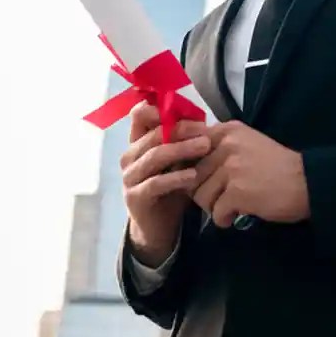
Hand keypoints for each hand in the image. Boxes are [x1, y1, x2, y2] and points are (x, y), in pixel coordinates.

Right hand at [121, 103, 210, 265]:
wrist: (159, 227)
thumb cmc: (171, 188)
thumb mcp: (178, 162)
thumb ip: (182, 142)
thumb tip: (203, 119)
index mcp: (138, 143)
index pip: (139, 117)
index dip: (159, 109)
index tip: (186, 110)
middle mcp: (130, 157)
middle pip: (152, 135)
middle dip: (180, 129)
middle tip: (205, 130)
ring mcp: (130, 177)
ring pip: (154, 156)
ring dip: (181, 149)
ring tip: (205, 147)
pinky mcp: (135, 197)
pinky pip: (155, 183)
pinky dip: (176, 178)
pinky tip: (194, 175)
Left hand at [190, 121, 308, 227]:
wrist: (308, 183)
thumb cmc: (278, 166)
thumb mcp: (247, 144)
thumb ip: (219, 147)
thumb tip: (184, 160)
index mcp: (228, 130)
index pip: (188, 141)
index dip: (184, 162)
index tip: (193, 173)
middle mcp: (227, 145)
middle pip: (192, 174)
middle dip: (203, 190)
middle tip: (221, 196)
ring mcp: (232, 168)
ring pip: (200, 196)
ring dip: (213, 206)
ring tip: (232, 206)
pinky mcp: (237, 192)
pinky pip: (215, 212)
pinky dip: (225, 219)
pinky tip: (238, 215)